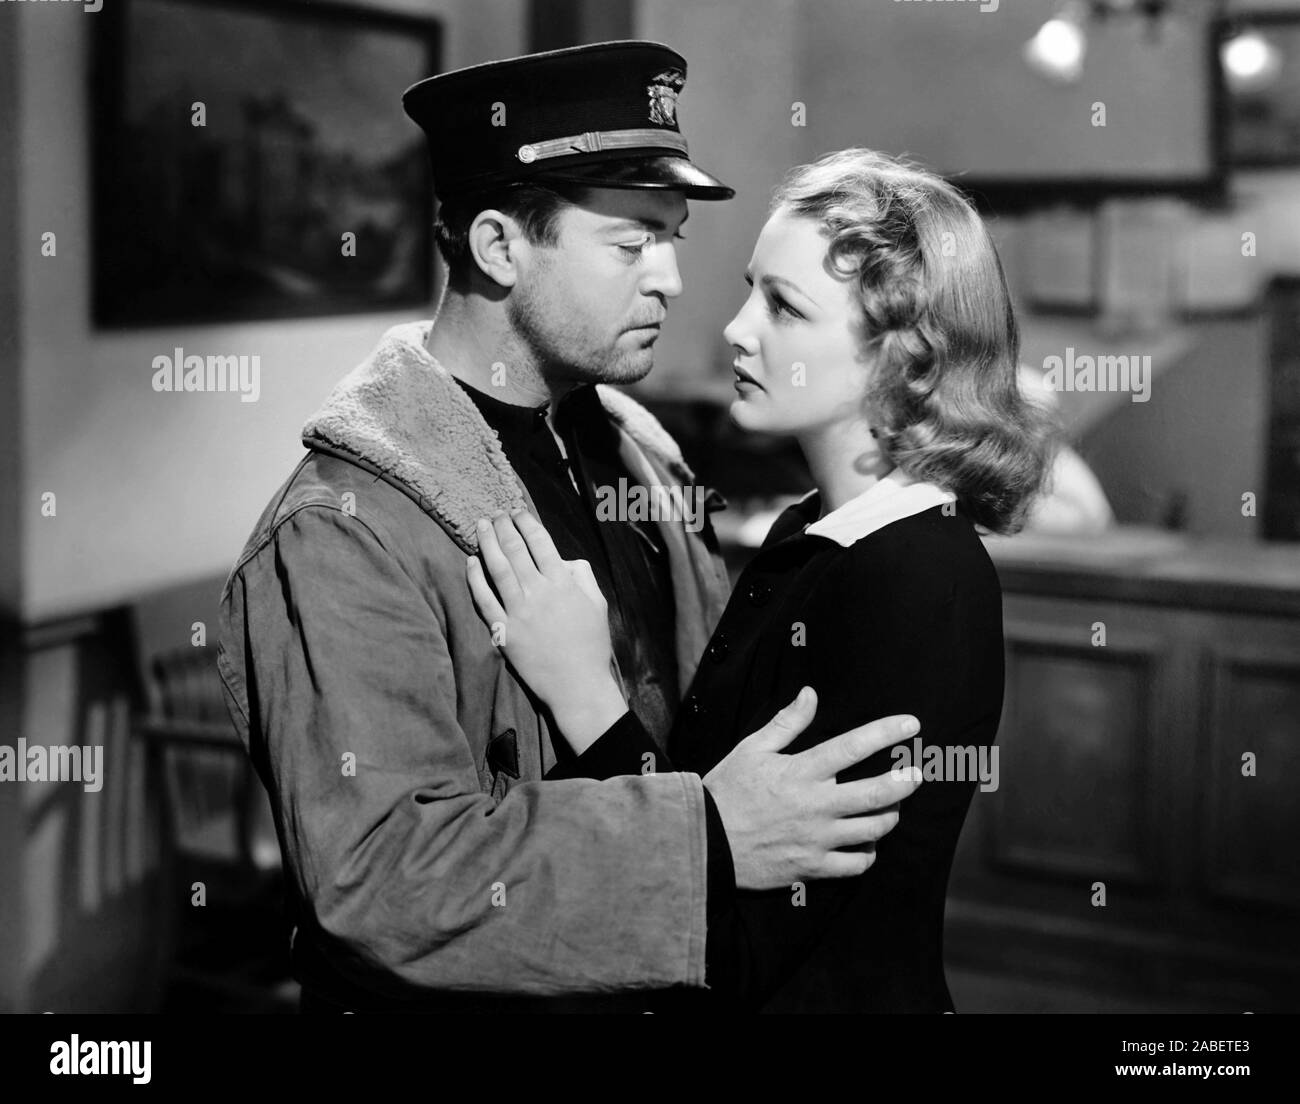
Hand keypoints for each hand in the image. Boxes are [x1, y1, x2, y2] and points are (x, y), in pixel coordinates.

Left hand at [466, 511, 626, 752]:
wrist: (577, 685)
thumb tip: (566, 560)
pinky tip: (470, 561)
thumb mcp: (598, 605)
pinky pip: (484, 599)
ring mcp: (518, 611)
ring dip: (487, 543)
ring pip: (498, 568)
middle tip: (496, 514)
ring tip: (481, 525)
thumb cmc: (591, 646)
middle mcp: (539, 592)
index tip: (517, 511)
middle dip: (503, 527)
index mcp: (564, 583)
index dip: (526, 522)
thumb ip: (583, 577)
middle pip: (516, 550)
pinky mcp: (504, 630)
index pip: (540, 542)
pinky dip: (475, 578)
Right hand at [703, 687, 922, 890]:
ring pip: (874, 830)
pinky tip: (866, 842)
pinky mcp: (813, 867)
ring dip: (890, 816)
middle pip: (878, 794)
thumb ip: (786, 723)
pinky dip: (869, 853)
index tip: (911, 724)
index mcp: (801, 772)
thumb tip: (810, 694)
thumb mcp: (752, 749)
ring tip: (892, 806)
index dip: (886, 732)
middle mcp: (816, 806)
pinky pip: (857, 864)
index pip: (853, 747)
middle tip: (918, 774)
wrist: (705, 841)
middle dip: (906, 782)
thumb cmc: (727, 790)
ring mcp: (818, 839)